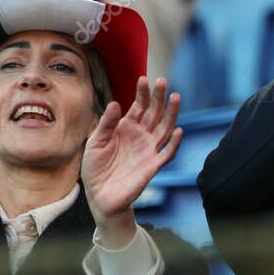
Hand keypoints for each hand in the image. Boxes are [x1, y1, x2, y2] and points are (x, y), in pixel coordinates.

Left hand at [81, 77, 182, 247]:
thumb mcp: (95, 141)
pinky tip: (178, 130)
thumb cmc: (96, 167)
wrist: (98, 195)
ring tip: (175, 98)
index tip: (144, 79)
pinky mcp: (152, 166)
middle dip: (159, 98)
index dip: (142, 93)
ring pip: (164, 129)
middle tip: (163, 81)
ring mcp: (148, 150)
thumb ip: (106, 124)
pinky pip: (166, 153)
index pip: (138, 106)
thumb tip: (116, 104)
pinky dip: (174, 143)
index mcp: (126, 127)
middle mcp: (140, 136)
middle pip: (154, 113)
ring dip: (171, 114)